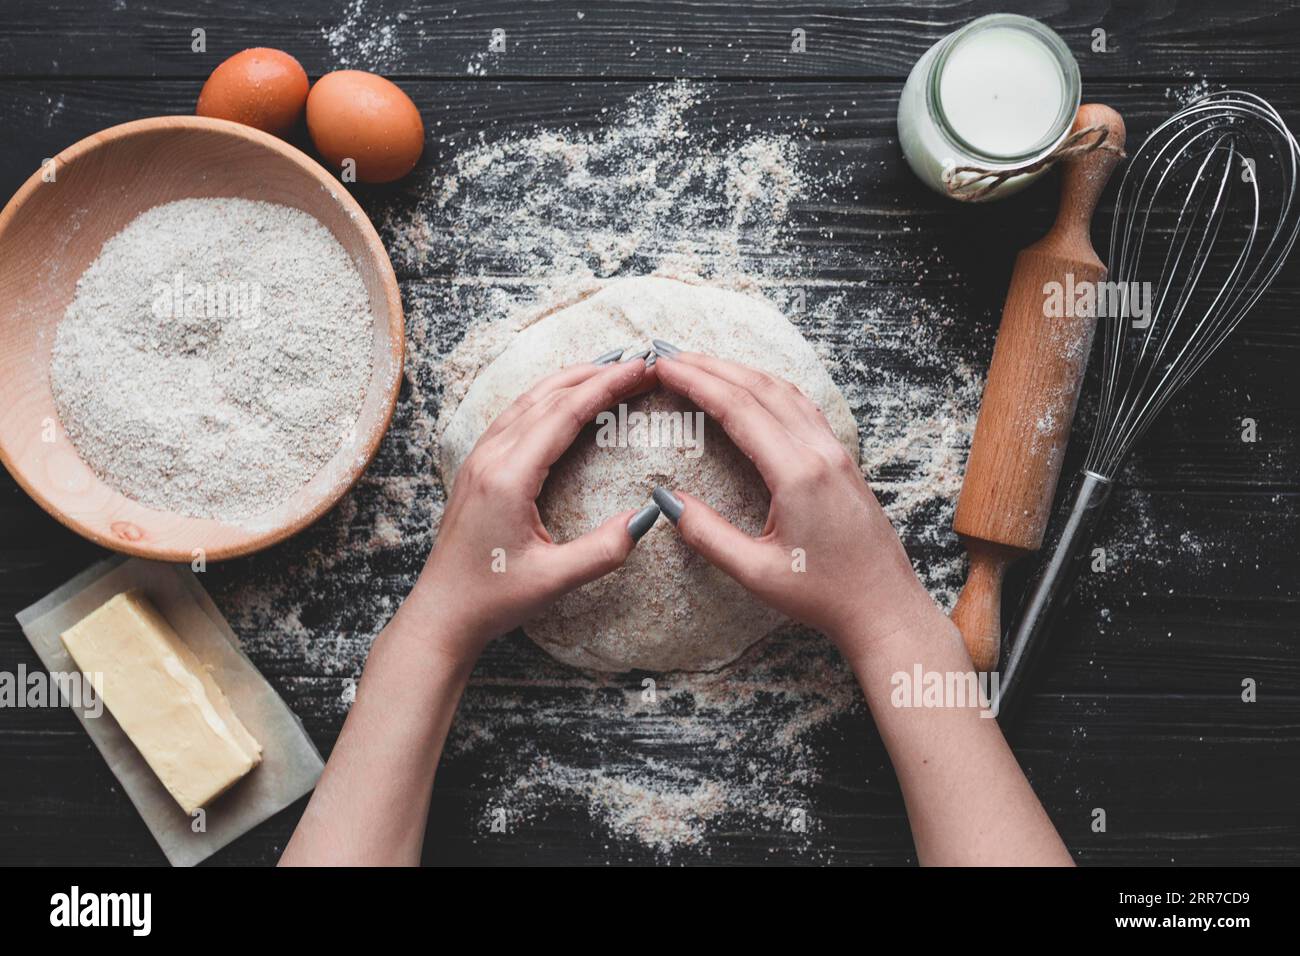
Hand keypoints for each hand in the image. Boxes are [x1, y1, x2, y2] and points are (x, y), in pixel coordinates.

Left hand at [417, 354, 660, 661]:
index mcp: (509, 477)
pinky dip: (548, 397)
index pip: (566, 413)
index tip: (641, 368)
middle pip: (548, 396)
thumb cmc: (492, 599)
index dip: (607, 386)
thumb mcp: (554, 581)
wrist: (442, 614)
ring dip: (570, 380)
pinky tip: (565, 398)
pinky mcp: (477, 468)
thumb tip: (647, 515)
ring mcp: (479, 459)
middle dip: (596, 373)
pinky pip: (515, 416)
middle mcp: (491, 458)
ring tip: (609, 368)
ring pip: (529, 400)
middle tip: (637, 362)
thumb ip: (604, 550)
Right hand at [652, 348, 941, 658]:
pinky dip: (768, 387)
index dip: (694, 382)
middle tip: (668, 355)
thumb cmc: (824, 596)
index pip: (737, 408)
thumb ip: (707, 534)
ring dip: (739, 371)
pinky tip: (752, 388)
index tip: (661, 366)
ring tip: (700, 364)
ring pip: (783, 391)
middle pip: (758, 387)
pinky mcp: (842, 461)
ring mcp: (835, 453)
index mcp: (797, 472)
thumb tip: (666, 500)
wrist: (884, 607)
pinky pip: (802, 407)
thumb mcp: (755, 572)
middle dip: (709, 366)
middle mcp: (819, 452)